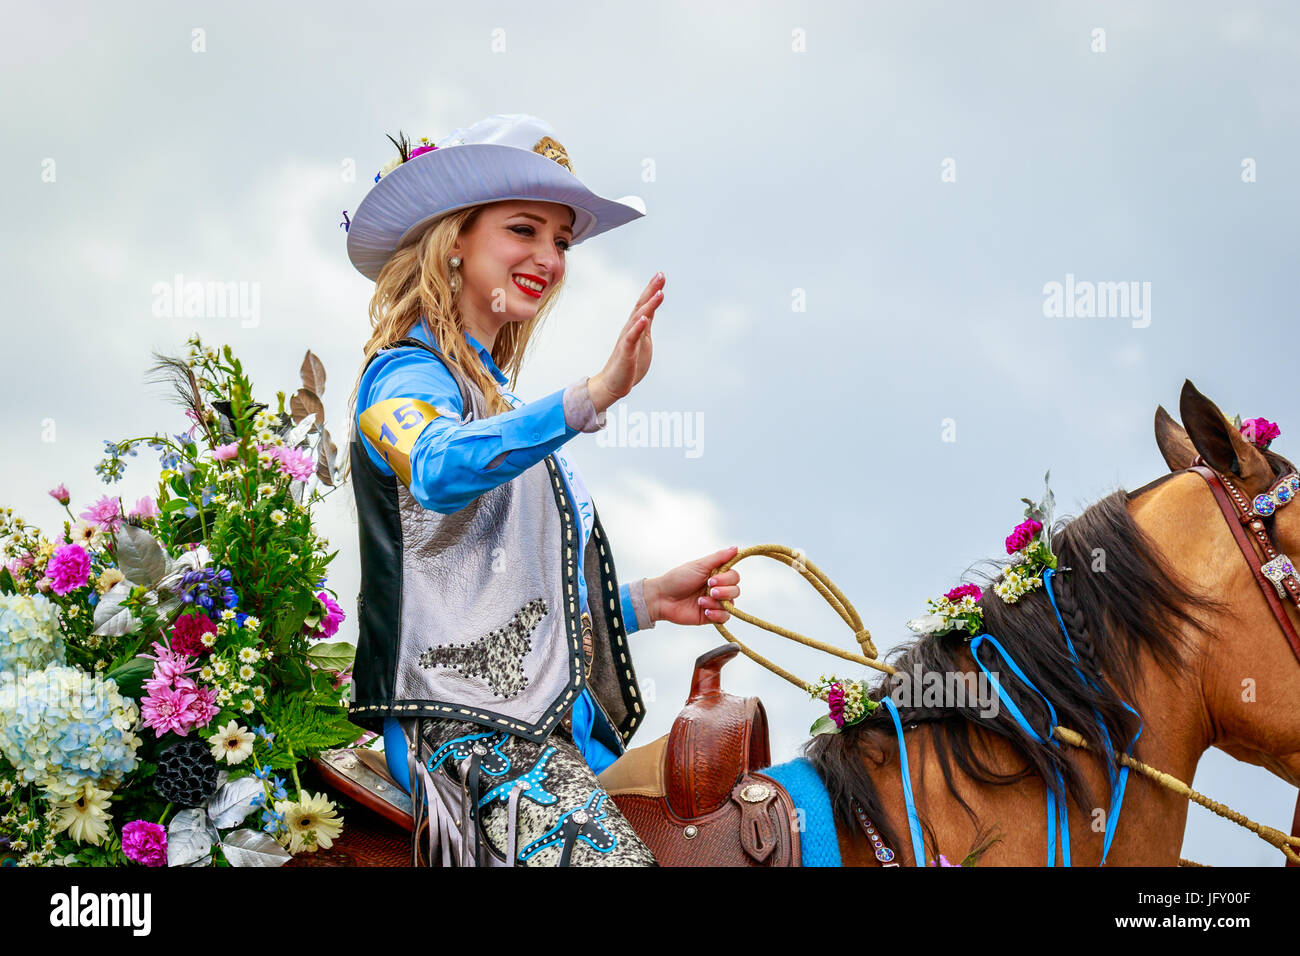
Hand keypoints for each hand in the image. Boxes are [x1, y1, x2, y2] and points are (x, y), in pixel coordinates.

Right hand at [588, 273, 664, 412]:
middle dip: (651, 290)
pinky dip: (638, 327)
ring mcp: (628, 340)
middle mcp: (630, 329)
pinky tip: (644, 319)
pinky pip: (632, 338)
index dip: (652, 290)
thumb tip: (649, 313)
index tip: (661, 275)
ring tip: (659, 294)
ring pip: (638, 319)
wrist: (614, 383)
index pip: (644, 305)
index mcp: (636, 327)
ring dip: (648, 306)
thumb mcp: (642, 341)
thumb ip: (645, 326)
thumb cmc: (629, 363)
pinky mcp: (626, 352)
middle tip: (660, 275)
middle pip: (641, 306)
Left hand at [645, 545, 740, 626]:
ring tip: (700, 601)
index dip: (727, 579)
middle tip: (709, 590)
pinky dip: (717, 614)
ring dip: (717, 602)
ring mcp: (715, 603)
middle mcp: (718, 588)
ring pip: (731, 605)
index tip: (711, 580)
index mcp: (716, 575)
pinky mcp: (711, 616)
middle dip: (724, 591)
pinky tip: (705, 611)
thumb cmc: (678, 579)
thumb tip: (736, 548)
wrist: (663, 598)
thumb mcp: (699, 565)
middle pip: (736, 590)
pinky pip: (724, 618)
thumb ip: (719, 557)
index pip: (734, 577)